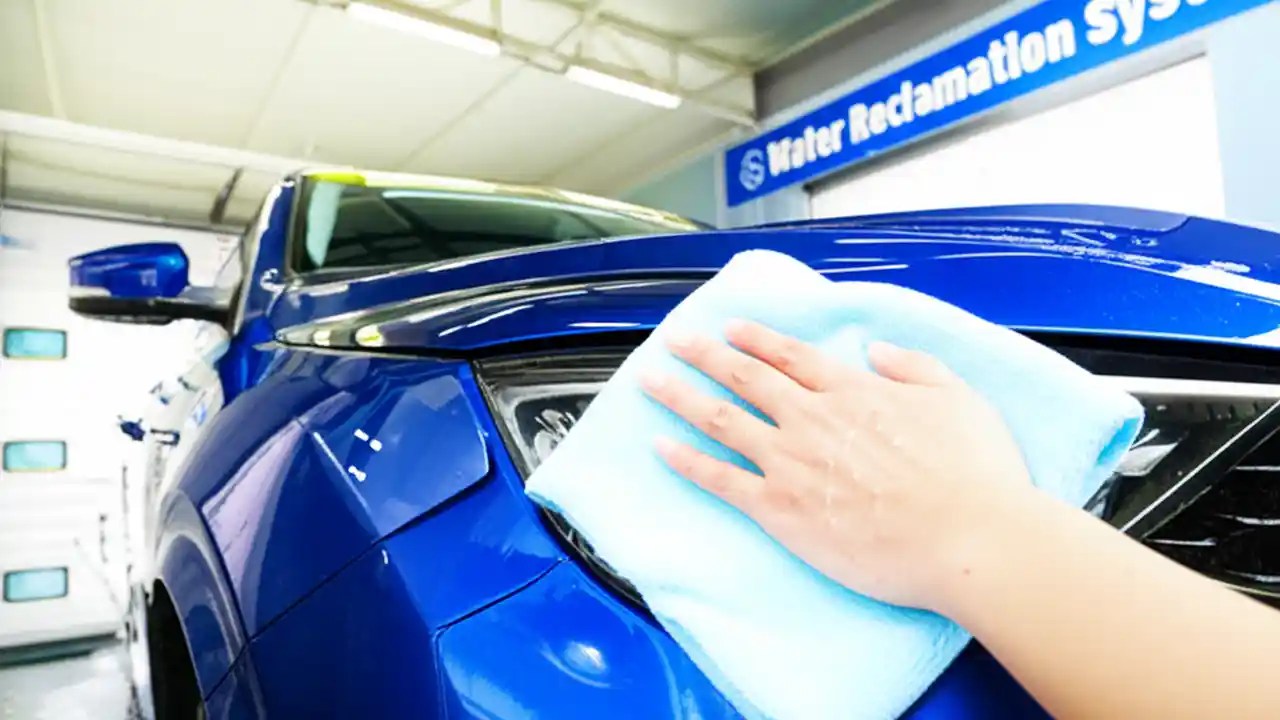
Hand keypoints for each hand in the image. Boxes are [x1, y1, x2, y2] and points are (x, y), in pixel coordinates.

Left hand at [641, 320, 1033, 612]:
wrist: (969, 540)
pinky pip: (720, 479)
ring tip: (650, 381)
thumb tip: (876, 351)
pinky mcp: (780, 510)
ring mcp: (791, 463)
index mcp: (853, 392)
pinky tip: (660, 447)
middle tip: (675, 341)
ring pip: (721, 419)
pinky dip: (686, 460)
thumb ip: (913, 367)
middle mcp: (813, 419)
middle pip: (745, 377)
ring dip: (681, 396)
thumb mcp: (957, 398)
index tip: (730, 327)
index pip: (791, 356)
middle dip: (705, 354)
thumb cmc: (975, 476)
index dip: (756, 338)